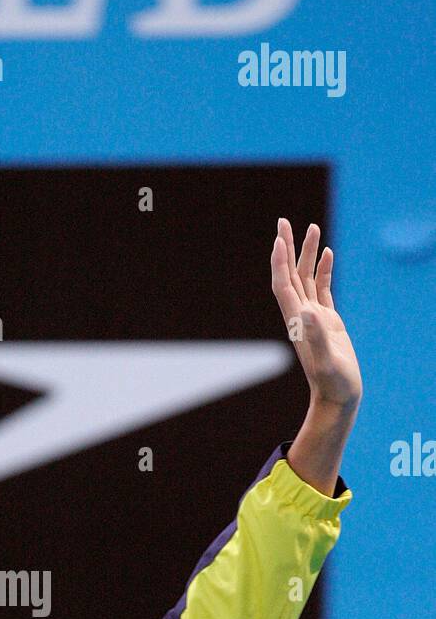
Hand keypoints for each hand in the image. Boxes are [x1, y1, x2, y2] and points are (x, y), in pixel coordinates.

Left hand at [271, 218, 362, 410]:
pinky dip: (323, 270)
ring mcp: (314, 317)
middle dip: (288, 248)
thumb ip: (317, 337)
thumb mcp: (326, 360)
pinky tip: (327, 254)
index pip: (283, 285)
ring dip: (307, 253)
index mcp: (297, 321)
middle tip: (283, 221)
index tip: (279, 238)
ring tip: (312, 227)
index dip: (280, 262)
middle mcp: (302, 315)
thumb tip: (308, 312)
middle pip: (290, 275)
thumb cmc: (333, 382)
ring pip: (307, 278)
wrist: (338, 397)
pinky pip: (322, 288)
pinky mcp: (328, 320)